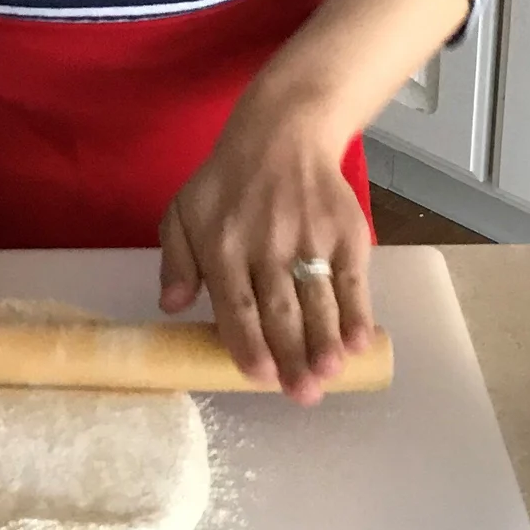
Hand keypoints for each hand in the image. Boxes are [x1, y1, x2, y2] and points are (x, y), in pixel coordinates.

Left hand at [158, 81, 372, 404]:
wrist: (282, 134)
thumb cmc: (226, 184)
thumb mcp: (184, 212)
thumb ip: (176, 261)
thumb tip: (171, 307)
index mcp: (222, 242)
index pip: (236, 301)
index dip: (248, 340)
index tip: (260, 376)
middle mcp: (265, 240)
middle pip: (280, 306)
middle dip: (292, 355)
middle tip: (302, 395)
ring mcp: (309, 234)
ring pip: (317, 297)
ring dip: (326, 340)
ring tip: (329, 375)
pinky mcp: (344, 229)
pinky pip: (351, 278)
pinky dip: (357, 311)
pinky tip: (358, 342)